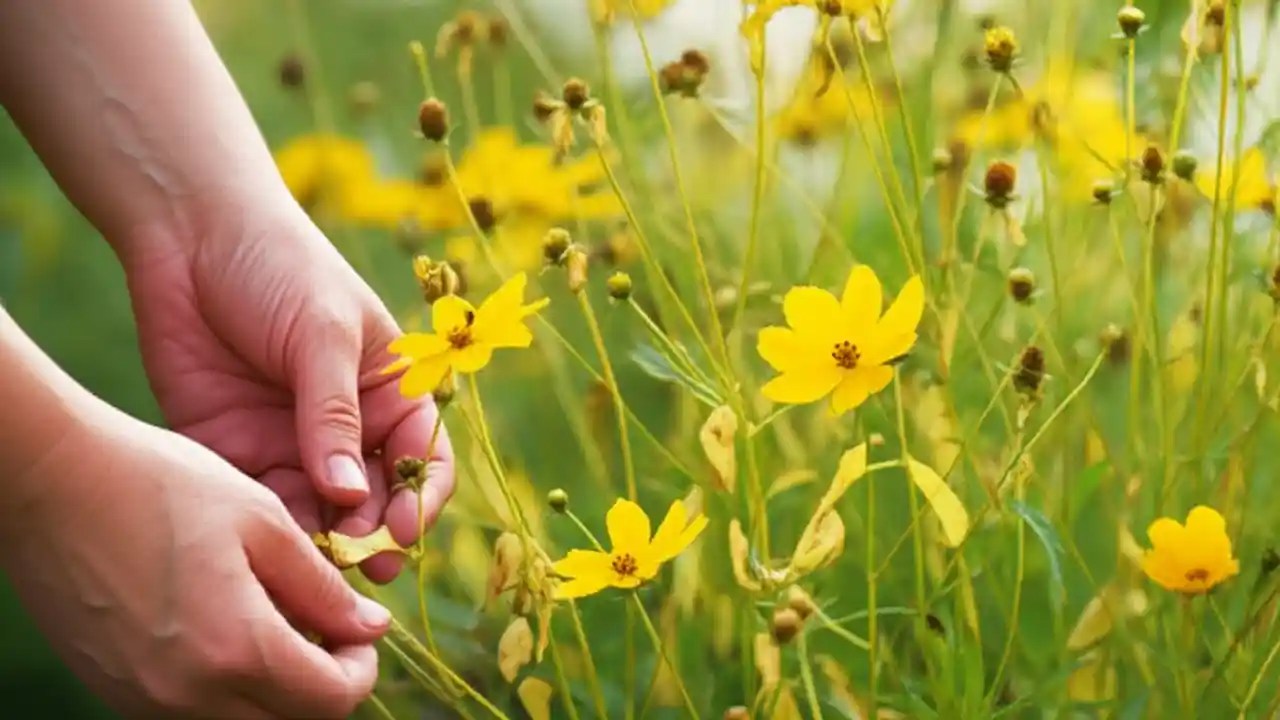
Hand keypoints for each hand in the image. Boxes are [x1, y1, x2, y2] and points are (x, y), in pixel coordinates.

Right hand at [0, 409, 389, 718]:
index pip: (331, 702)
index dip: (360, 668)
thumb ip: (321, 588)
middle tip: (325, 626)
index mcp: (237, 650)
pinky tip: (222, 627)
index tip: (359, 627)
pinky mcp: (114, 690)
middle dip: (322, 684)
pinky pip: (190, 711)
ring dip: (273, 688)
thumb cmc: (161, 485)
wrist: (50, 480)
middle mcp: (188, 695)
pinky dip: (223, 686)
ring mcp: (144, 700)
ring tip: (274, 621)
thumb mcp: (263, 522)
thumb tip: (370, 628)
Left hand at [121, 197, 452, 581]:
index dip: (420, 500)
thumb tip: (348, 494)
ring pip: (317, 514)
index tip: (402, 531)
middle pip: (371, 499)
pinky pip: (258, 502)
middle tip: (358, 565)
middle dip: (369, 535)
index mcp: (389, 393)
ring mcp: (291, 443)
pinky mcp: (234, 451)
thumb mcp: (321, 333)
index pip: (423, 459)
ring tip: (312, 566)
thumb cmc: (279, 265)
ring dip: (319, 543)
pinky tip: (267, 543)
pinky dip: (267, 528)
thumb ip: (333, 414)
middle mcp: (346, 427)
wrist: (189, 233)